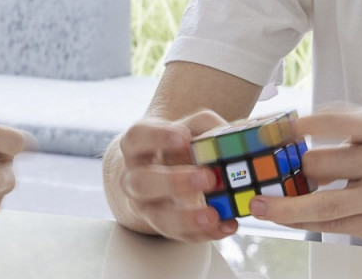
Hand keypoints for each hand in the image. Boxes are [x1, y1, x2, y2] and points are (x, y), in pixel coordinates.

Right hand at [112, 111, 239, 241]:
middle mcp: (135, 177)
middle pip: (141, 182)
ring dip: (187, 218)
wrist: (167, 170)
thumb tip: (225, 136)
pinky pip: (183, 235)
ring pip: (158, 217)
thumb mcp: (190, 126)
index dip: (158, 137)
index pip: (137, 138)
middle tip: (207, 177)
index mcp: (136, 145)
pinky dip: (207, 233)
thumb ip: (207, 126)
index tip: (184, 137)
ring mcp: (147, 206)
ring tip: (214, 214)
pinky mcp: (167, 226)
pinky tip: (227, 224)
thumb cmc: (179, 144)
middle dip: (173, 182)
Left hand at [249, 106, 361, 245]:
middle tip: (262, 171)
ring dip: (286, 206)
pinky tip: (283, 218)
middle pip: (323, 163)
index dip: (298, 127)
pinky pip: (335, 224)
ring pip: (326, 203)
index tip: (269, 131)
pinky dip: (303, 222)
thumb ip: (335, 120)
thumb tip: (284, 126)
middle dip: (289, 169)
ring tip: (259, 205)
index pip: (335, 122)